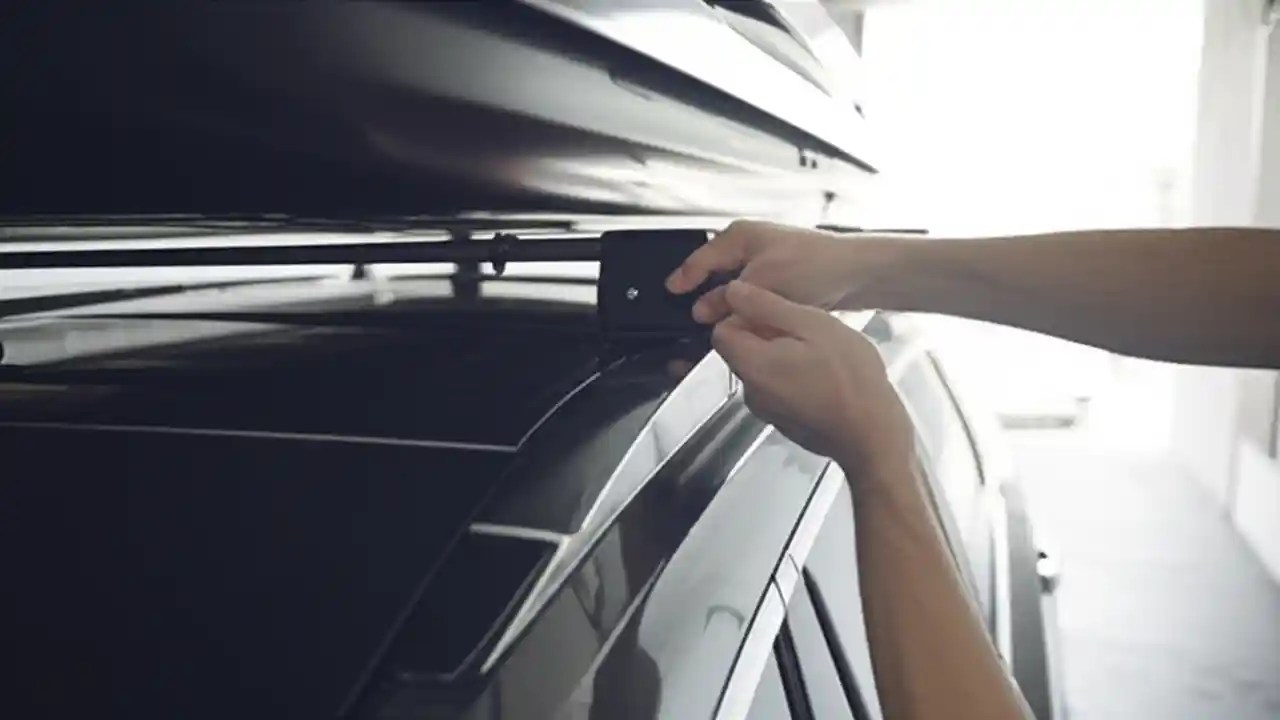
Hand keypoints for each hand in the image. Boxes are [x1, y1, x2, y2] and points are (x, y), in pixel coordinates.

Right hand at [666, 220, 905, 324]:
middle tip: (699, 321)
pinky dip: (750, 308)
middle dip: (709, 298)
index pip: (699, 259)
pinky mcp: (780, 276)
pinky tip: (752, 323)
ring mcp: (765, 260)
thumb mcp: (761, 284)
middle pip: (716, 275)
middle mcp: (749, 244)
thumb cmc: (813, 266)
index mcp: (738, 236)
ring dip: (732, 307)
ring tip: (726, 327)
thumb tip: (707, 316)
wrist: (856, 272)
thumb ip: (730, 302)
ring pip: (736, 288)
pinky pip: (754, 294)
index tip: (670, 294)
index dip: (684, 280)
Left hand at [711, 281, 914, 473]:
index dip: (744, 315)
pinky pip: (776, 389)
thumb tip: (732, 291)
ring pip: (761, 369)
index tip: (777, 312)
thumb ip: (767, 306)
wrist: (872, 435)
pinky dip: (790, 377)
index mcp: (751, 365)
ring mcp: (766, 411)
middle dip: (765, 335)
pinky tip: (822, 377)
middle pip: (741, 351)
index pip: (721, 331)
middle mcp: (750, 391)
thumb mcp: (812, 325)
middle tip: (807, 331)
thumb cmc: (848, 375)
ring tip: (819, 354)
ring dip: (781, 356)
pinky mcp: (783, 422)